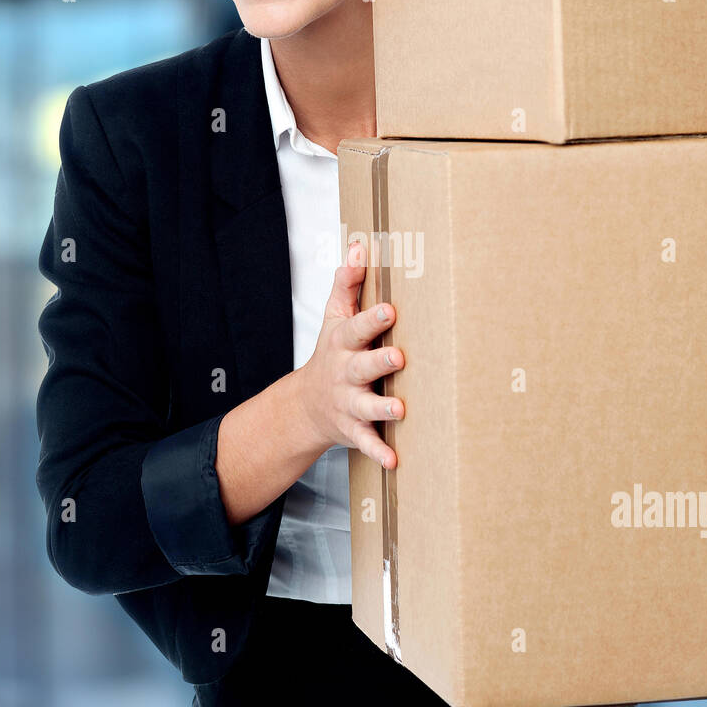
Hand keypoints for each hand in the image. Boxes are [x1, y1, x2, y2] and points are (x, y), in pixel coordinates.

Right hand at [297, 240, 404, 467]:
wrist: (306, 404)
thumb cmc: (331, 352)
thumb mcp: (334, 317)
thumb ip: (347, 283)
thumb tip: (360, 246)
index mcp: (342, 343)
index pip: (355, 328)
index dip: (371, 319)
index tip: (390, 309)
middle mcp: (344, 373)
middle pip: (361, 366)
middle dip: (379, 362)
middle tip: (400, 357)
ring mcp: (347, 403)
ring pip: (365, 405)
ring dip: (382, 407)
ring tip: (400, 409)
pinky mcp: (353, 429)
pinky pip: (366, 441)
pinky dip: (378, 451)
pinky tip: (394, 460)